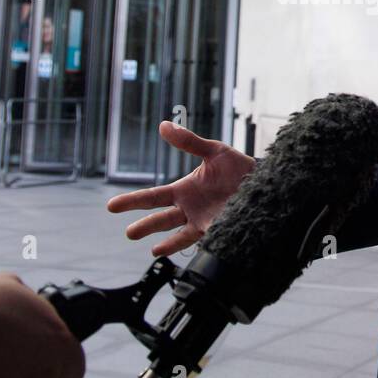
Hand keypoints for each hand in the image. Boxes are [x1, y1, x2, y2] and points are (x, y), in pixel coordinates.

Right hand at [106, 120, 256, 255]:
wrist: (266, 183)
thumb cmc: (239, 167)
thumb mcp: (213, 151)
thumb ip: (189, 141)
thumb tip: (164, 125)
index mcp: (184, 190)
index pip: (152, 198)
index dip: (132, 201)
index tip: (112, 206)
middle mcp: (190, 209)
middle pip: (162, 219)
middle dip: (145, 226)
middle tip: (129, 233)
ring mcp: (203, 222)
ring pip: (179, 234)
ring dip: (166, 242)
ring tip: (153, 251)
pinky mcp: (219, 229)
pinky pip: (204, 240)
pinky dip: (194, 246)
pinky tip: (187, 251)